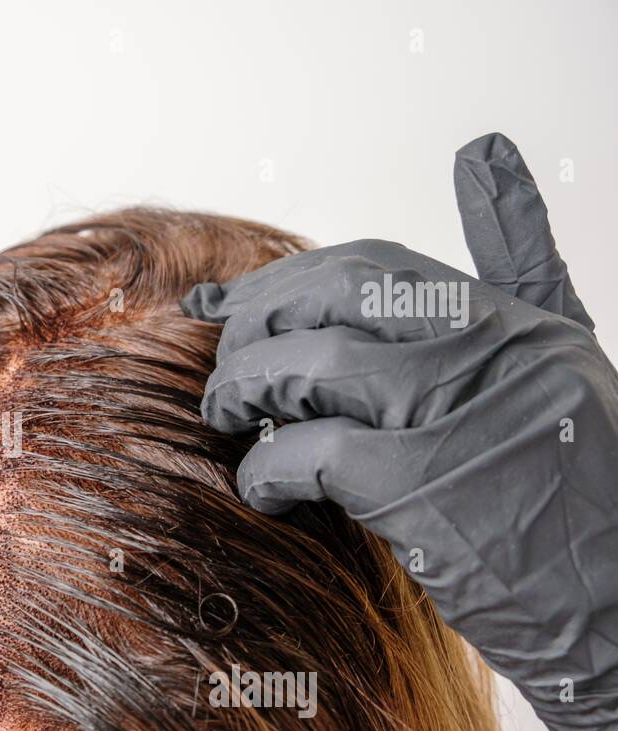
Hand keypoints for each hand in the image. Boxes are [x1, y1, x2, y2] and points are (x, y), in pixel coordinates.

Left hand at [183, 133, 617, 730]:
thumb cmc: (581, 509)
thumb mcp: (563, 371)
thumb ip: (520, 273)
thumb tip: (482, 152)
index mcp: (524, 325)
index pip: (379, 266)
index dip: (284, 280)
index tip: (219, 300)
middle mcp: (503, 354)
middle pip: (335, 295)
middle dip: (255, 322)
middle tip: (222, 365)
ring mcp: (468, 417)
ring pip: (312, 365)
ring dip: (245, 388)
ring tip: (227, 418)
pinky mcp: (430, 492)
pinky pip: (309, 453)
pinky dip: (266, 469)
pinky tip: (262, 489)